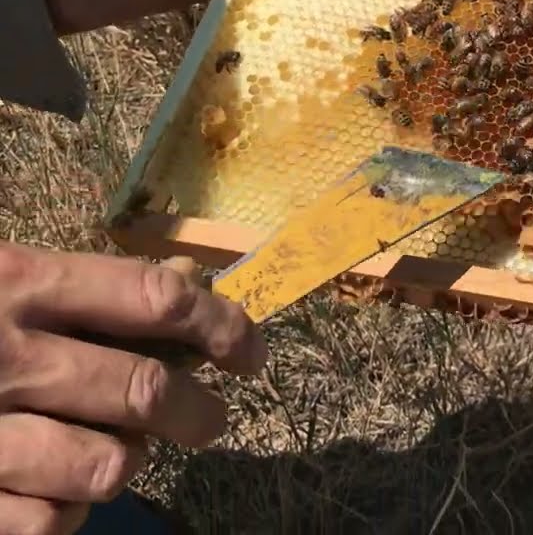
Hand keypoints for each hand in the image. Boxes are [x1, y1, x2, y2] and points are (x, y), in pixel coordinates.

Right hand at [0, 244, 265, 534]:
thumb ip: (71, 289)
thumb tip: (183, 294)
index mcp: (13, 280)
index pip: (156, 299)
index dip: (223, 327)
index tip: (248, 354)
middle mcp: (1, 355)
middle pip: (146, 391)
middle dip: (198, 414)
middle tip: (211, 423)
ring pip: (106, 467)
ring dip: (126, 464)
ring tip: (118, 455)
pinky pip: (50, 521)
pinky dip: (63, 512)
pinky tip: (48, 490)